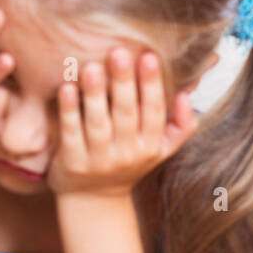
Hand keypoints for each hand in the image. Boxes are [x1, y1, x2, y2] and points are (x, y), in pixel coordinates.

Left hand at [47, 48, 197, 197]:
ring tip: (92, 67)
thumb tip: (185, 95)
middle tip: (119, 52)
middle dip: (123, 83)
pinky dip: (69, 111)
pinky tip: (67, 88)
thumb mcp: (162, 149)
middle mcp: (127, 155)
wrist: (94, 200)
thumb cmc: (129, 163)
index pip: (154, 112)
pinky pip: (71, 134)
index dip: (152, 85)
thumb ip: (182, 124)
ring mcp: (99, 161)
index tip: (149, 56)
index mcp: (151, 147)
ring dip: (95, 95)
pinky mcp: (72, 164)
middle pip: (126, 115)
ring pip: (98, 124)